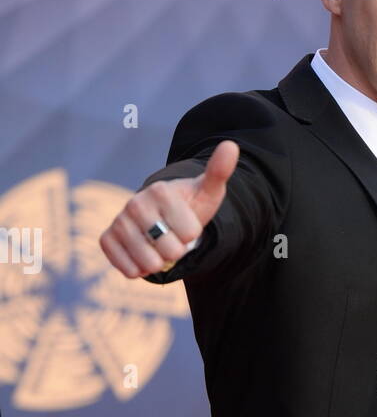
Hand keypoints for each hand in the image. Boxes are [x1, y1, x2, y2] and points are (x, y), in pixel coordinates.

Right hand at [100, 140, 238, 277]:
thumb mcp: (208, 192)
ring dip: (160, 262)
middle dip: (177, 250)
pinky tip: (143, 254)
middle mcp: (135, 203)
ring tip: (159, 246)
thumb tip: (230, 145)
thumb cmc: (189, 206)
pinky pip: (129, 270)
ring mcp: (119, 221)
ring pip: (150, 264)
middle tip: (172, 236)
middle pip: (171, 250)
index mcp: (160, 191)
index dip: (192, 234)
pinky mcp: (106, 239)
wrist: (162, 217)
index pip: (190, 233)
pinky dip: (141, 270)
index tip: (187, 223)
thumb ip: (219, 172)